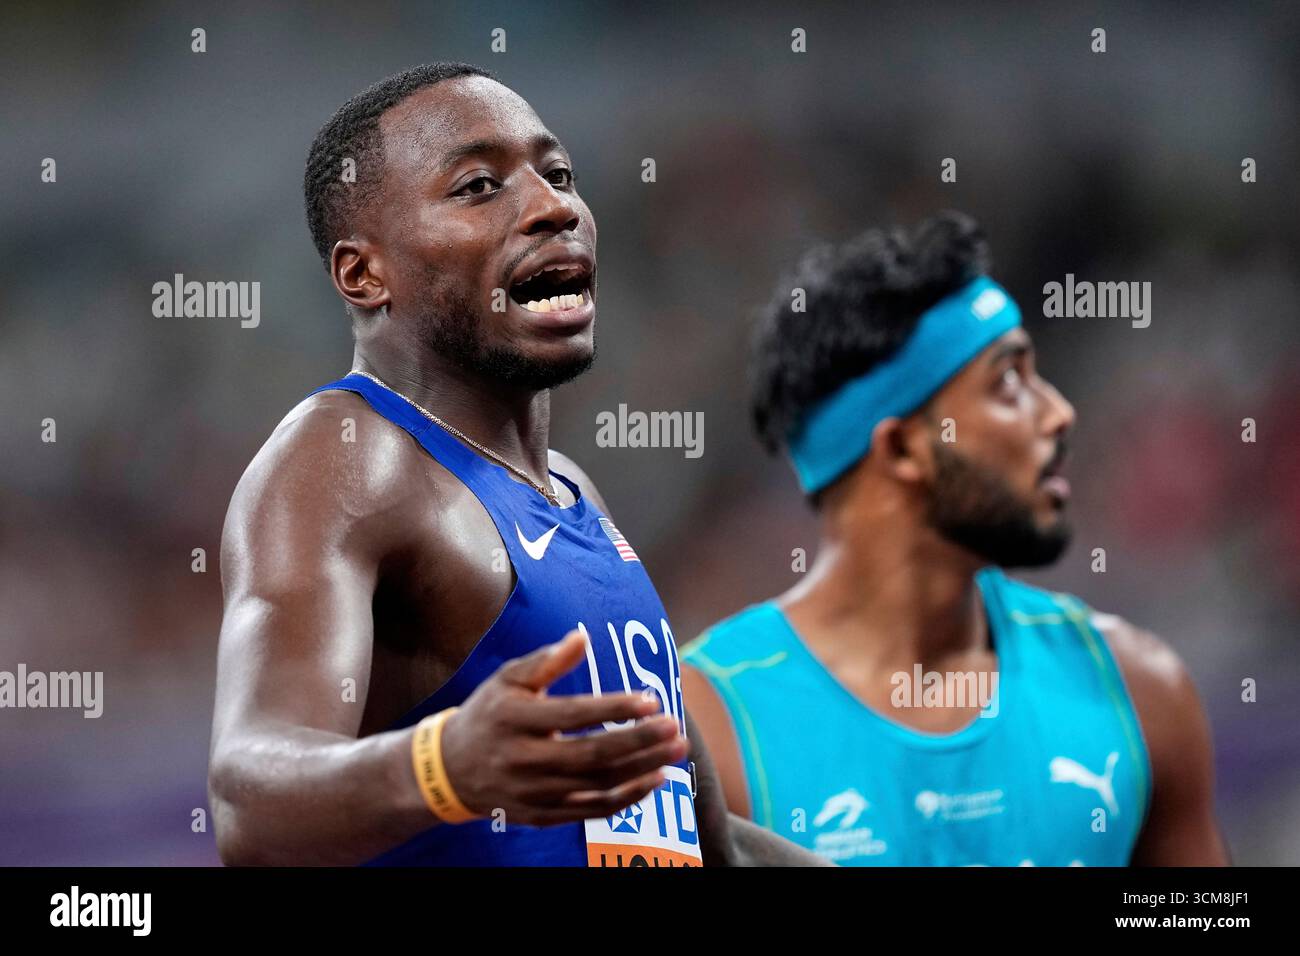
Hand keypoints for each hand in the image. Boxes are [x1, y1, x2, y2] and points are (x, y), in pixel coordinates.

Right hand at [438, 629, 687, 825]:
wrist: (450, 770)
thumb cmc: (489, 713)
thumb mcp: (508, 680)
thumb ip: (547, 661)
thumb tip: (582, 637)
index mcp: (514, 719)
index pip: (573, 714)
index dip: (614, 709)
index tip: (651, 700)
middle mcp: (523, 760)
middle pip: (592, 755)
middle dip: (639, 742)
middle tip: (675, 727)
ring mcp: (534, 793)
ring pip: (598, 785)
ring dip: (643, 768)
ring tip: (676, 749)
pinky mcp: (542, 816)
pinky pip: (593, 811)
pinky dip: (628, 798)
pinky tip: (655, 778)